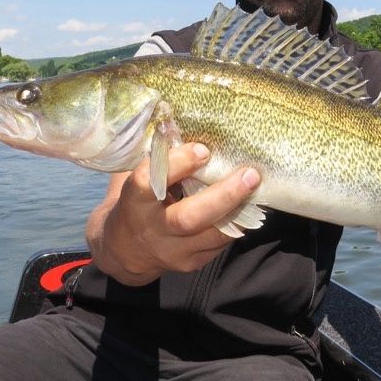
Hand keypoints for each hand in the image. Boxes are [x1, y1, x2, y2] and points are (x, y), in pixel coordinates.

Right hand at [88, 143, 259, 285]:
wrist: (123, 249)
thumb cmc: (137, 199)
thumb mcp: (138, 177)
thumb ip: (158, 155)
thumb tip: (187, 117)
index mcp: (134, 200)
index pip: (151, 183)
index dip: (177, 165)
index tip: (203, 149)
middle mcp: (152, 229)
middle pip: (188, 217)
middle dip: (223, 195)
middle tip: (251, 175)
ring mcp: (172, 251)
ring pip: (211, 234)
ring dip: (239, 210)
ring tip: (258, 187)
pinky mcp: (190, 263)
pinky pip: (219, 244)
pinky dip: (236, 223)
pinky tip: (249, 205)